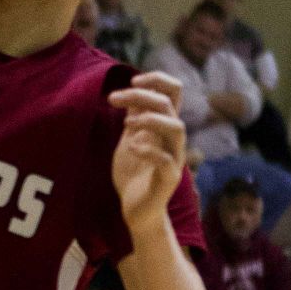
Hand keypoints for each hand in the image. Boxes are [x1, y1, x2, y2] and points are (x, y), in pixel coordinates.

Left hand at [108, 72, 185, 234]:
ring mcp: (174, 158)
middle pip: (170, 105)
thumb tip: (132, 91)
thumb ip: (135, 118)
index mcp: (164, 126)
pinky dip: (149, 150)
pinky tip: (132, 147)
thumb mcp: (130, 139)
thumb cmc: (134, 173)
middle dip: (142, 96)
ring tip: (126, 124)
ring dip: (150, 120)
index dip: (157, 80)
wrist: (136, 209)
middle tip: (113, 99)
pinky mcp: (169, 179)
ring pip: (177, 128)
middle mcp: (173, 139)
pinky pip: (166, 160)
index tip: (132, 81)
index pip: (174, 92)